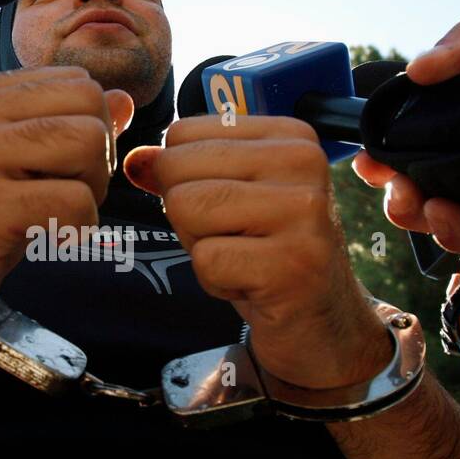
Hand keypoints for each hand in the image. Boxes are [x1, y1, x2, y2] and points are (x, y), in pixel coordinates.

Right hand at [0, 66, 134, 334]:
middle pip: (88, 106)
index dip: (90, 128)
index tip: (60, 170)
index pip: (75, 82)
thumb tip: (124, 98)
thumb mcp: (12, 163)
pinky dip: (79, 227)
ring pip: (87, 144)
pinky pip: (77, 200)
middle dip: (97, 157)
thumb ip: (62, 125)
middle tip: (66, 196)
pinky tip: (48, 239)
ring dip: (91, 190)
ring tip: (56, 215)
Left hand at [124, 115, 390, 389]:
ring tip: (244, 261)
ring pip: (188, 209)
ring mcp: (304, 213)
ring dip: (201, 248)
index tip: (231, 211)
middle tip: (235, 242)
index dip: (184, 180)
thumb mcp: (230, 201)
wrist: (323, 324)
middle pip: (179, 170)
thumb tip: (136, 161)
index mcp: (290, 136)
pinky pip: (206, 260)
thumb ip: (182, 172)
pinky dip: (215, 282)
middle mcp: (304, 162)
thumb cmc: (270, 256)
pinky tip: (252, 286)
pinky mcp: (292, 264)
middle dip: (188, 217)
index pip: (183, 134)